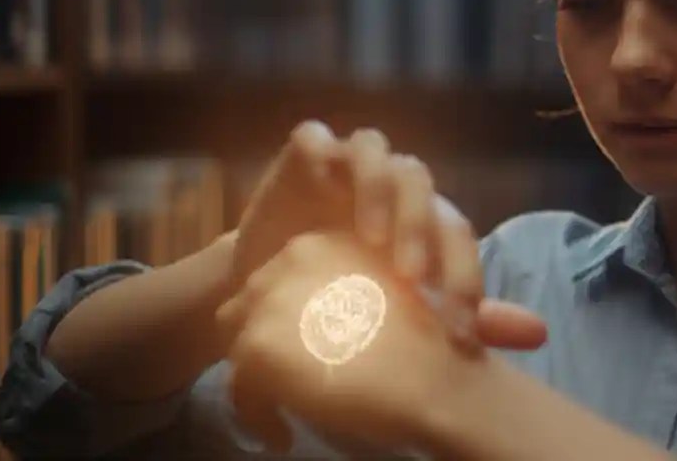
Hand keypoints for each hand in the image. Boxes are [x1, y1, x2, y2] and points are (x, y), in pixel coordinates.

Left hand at [216, 231, 531, 452]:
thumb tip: (310, 321)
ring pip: (241, 350)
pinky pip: (240, 390)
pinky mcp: (258, 347)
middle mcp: (290, 259)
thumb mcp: (380, 288)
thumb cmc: (427, 341)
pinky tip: (283, 434)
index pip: (276, 280)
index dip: (285, 321)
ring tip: (285, 410)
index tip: (306, 352)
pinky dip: (257, 416)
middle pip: (248, 309)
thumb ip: (340, 288)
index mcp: (323, 242)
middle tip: (291, 380)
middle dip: (264, 347)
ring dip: (258, 382)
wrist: (436, 376)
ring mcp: (270, 301)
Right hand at [233, 120, 520, 349]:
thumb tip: (539, 334)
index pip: (455, 233)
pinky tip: (322, 189)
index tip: (458, 323)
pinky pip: (315, 136)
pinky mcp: (303, 154)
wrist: (262, 283)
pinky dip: (325, 154)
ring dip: (381, 190)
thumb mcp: (398, 311)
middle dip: (422, 229)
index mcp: (421, 219)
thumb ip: (464, 314)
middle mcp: (392, 185)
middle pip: (421, 185)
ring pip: (379, 151)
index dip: (464, 273)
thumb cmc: (339, 292)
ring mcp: (348, 164)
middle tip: (413, 278)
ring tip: (372, 239)